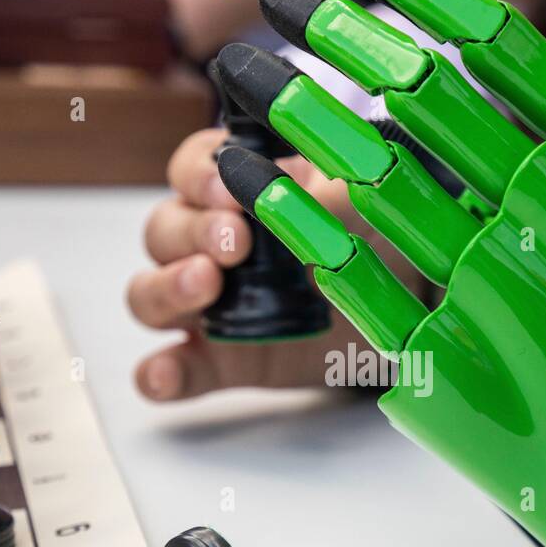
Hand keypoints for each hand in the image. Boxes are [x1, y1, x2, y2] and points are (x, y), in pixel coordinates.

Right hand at [129, 128, 423, 401]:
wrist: (396, 308)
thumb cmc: (367, 239)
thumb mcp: (357, 208)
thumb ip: (328, 197)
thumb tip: (302, 195)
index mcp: (237, 191)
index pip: (191, 171)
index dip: (199, 177)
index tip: (228, 191)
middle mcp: (206, 245)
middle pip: (164, 231)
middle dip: (193, 233)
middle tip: (235, 244)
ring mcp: (207, 305)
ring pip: (149, 293)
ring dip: (167, 289)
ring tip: (205, 286)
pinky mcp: (218, 360)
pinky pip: (171, 368)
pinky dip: (160, 373)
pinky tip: (165, 375)